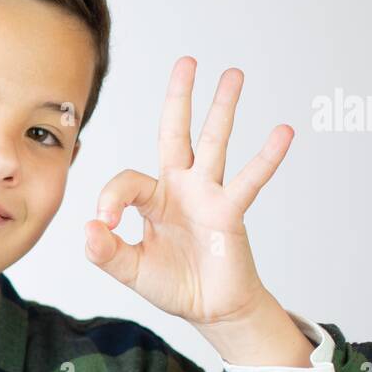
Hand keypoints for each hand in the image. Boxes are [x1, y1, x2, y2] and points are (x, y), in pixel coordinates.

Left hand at [84, 56, 293, 331]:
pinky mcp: (230, 212)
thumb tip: (88, 227)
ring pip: (214, 143)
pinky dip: (266, 157)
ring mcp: (207, 196)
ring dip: (223, 108)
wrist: (210, 310)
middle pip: (177, 133)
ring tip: (233, 74)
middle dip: (179, 97)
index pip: (126, 181)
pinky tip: (283, 131)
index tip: (106, 225)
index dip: (110, 198)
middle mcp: (180, 188)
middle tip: (187, 62)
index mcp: (152, 199)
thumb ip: (105, 251)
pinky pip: (249, 180)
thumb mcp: (129, 269)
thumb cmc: (173, 284)